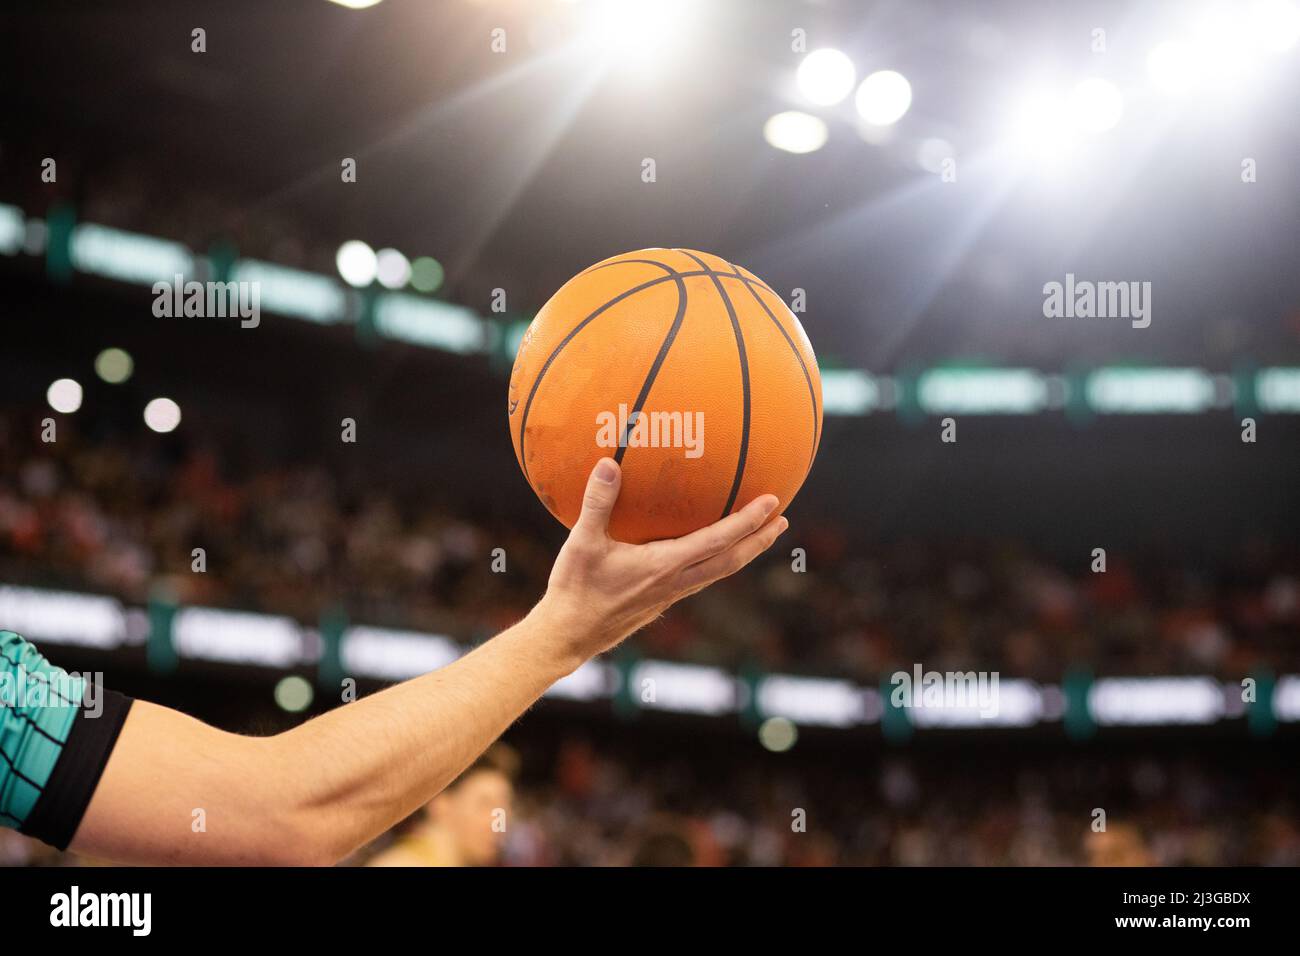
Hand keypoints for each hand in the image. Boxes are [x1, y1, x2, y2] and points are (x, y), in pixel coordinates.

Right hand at [539, 457, 787, 659]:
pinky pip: (700, 577)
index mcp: (663, 566)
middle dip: (759, 540)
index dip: (748, 522)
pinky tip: (710, 551)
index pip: (717, 541)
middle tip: (782, 520)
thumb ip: (597, 502)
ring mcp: (670, 595)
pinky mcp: (660, 601)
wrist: (567, 637)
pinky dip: (718, 560)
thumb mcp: (581, 543)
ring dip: (744, 552)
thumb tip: (609, 463)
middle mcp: (674, 583)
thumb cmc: (574, 590)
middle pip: (731, 562)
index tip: (772, 503)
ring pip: (719, 572)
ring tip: (760, 534)